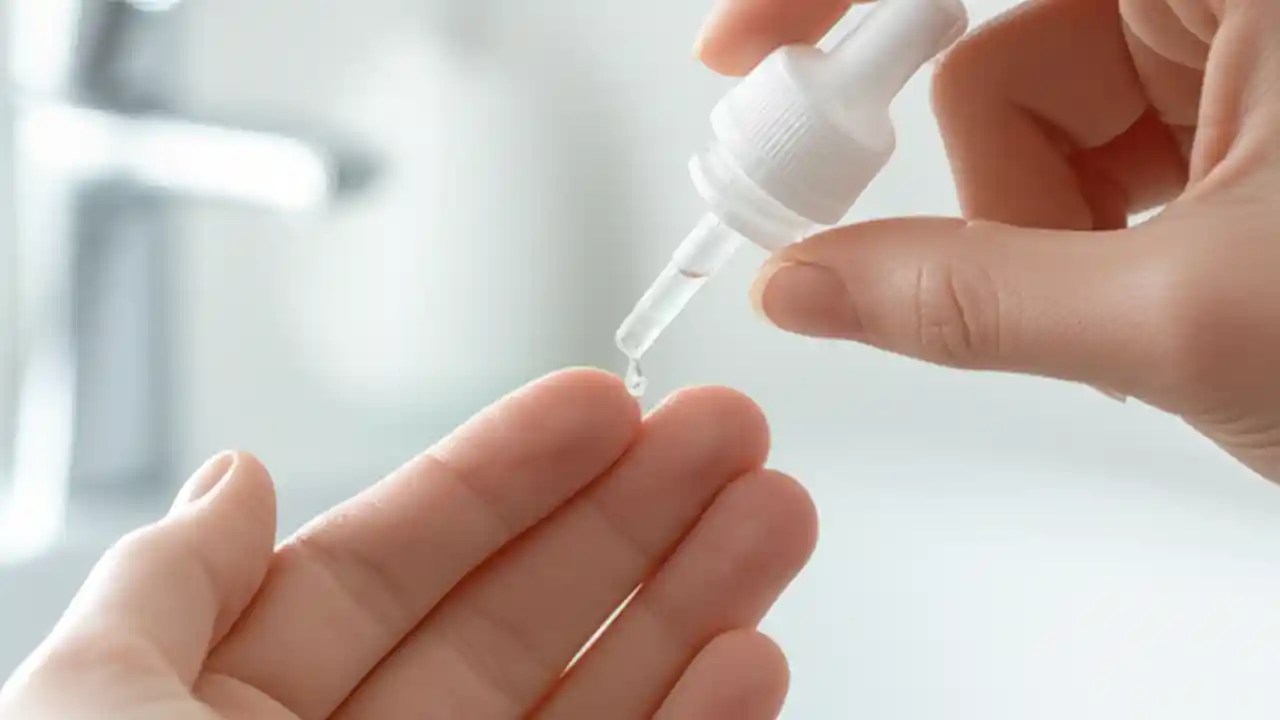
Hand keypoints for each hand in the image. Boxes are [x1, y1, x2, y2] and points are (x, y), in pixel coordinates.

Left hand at [0, 371, 815, 718]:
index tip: (604, 402)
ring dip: (695, 605)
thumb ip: (165, 590)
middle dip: (632, 513)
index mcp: (244, 715)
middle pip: (523, 614)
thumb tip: (238, 473)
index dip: (505, 473)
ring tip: (773, 514)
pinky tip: (751, 660)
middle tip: (728, 430)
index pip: (399, 560)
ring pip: (597, 701)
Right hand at [701, 0, 1279, 479]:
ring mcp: (1242, 37)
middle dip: (972, 167)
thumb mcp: (1190, 325)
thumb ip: (967, 302)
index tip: (744, 47)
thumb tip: (808, 287)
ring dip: (1045, 222)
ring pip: (1047, 108)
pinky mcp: (1241, 97)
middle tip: (888, 250)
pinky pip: (1094, 139)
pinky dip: (1084, 224)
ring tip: (1132, 308)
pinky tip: (1146, 282)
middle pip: (1011, 42)